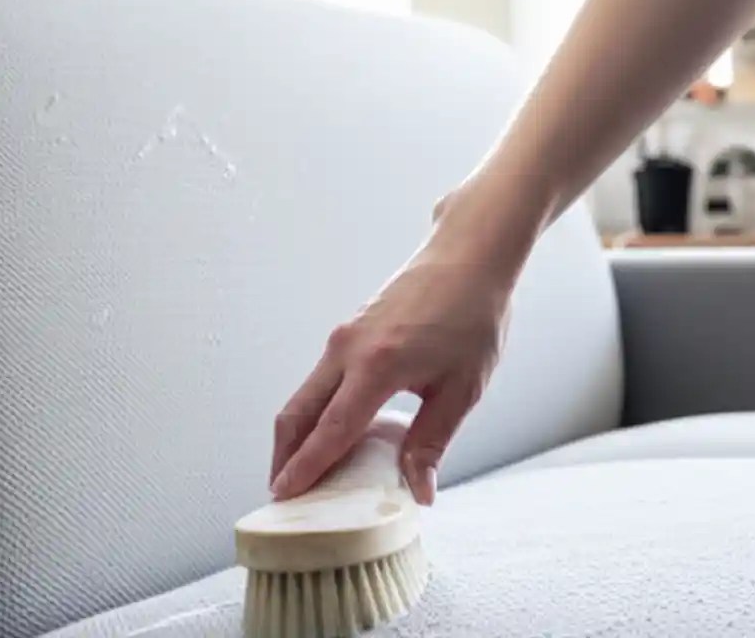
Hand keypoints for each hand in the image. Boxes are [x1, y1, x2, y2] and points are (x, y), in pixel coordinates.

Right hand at [268, 211, 511, 505]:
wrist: (468, 255)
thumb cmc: (472, 315)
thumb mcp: (462, 387)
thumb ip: (432, 440)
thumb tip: (419, 490)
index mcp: (377, 365)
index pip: (331, 428)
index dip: (306, 467)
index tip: (285, 496)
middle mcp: (348, 349)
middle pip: (297, 413)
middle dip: (284, 457)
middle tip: (282, 497)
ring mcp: (343, 338)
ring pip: (303, 396)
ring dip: (297, 436)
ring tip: (301, 474)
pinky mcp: (348, 333)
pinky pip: (320, 381)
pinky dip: (314, 413)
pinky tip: (330, 437)